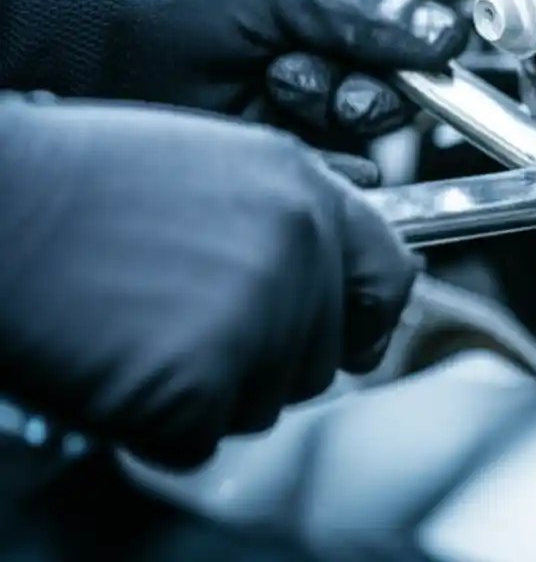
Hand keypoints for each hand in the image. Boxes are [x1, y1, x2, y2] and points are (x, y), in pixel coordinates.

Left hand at [0, 0, 466, 150]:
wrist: (81, 34)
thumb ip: (368, 13)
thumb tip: (445, 36)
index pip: (402, 21)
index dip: (419, 49)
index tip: (430, 67)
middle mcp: (316, 34)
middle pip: (390, 80)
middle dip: (366, 87)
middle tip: (333, 84)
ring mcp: (294, 86)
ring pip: (360, 121)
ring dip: (332, 109)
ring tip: (282, 85)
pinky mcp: (272, 136)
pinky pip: (331, 161)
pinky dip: (337, 165)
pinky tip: (327, 155)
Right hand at [0, 95, 416, 467]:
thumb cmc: (74, 187)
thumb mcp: (209, 167)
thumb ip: (282, 222)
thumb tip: (330, 284)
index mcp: (301, 188)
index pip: (390, 276)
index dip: (368, 318)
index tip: (351, 339)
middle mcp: (297, 248)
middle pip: (321, 358)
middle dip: (262, 363)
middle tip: (180, 326)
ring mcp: (255, 315)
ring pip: (266, 405)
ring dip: (208, 394)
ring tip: (138, 331)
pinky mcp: (199, 380)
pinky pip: (199, 440)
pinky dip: (153, 426)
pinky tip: (113, 366)